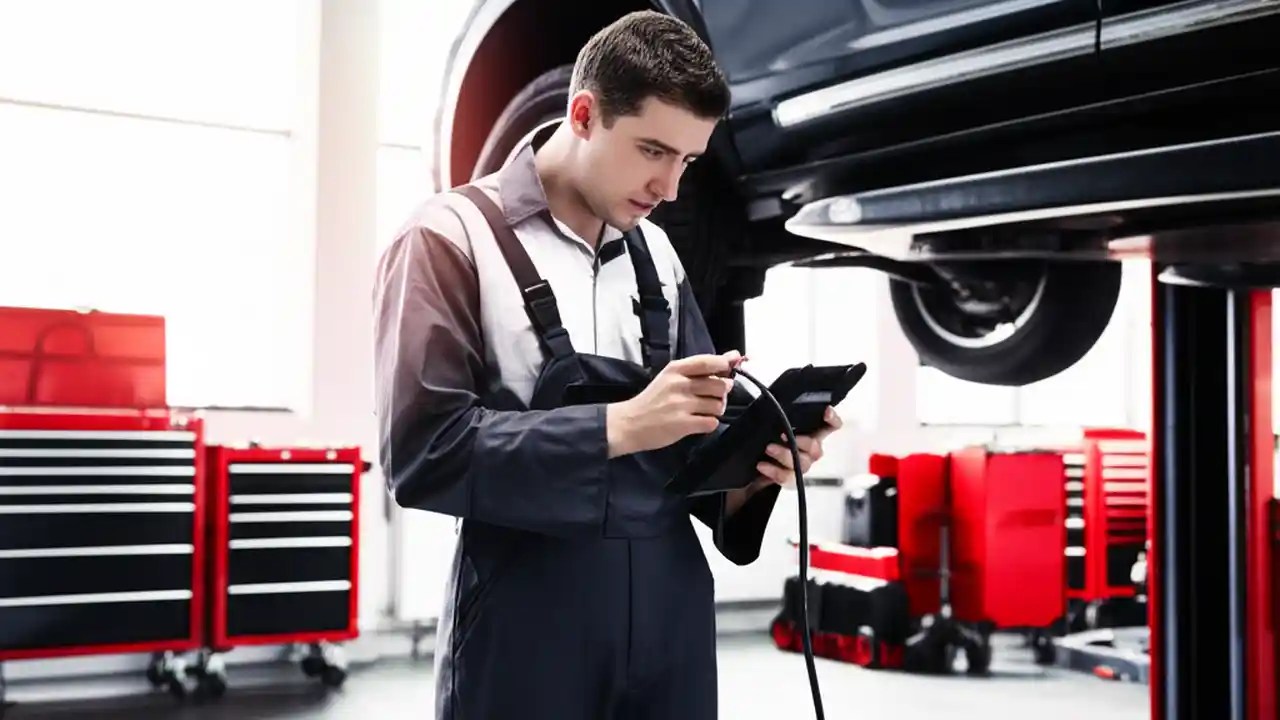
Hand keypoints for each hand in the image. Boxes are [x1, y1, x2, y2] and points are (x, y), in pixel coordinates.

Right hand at [606, 350, 743, 456]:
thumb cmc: (652, 399)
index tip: (730, 368)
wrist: (630, 423)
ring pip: (718, 405)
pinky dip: (709, 423)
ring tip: (704, 411)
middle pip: (719, 385)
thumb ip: (699, 369)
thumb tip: (733, 356)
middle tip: (712, 396)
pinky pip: (711, 422)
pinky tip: (698, 422)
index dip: (725, 365)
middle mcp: (679, 384)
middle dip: (722, 393)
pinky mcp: (683, 424)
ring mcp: (681, 405)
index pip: (708, 361)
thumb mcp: (670, 377)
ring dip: (716, 409)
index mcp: (676, 369)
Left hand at [752, 405, 842, 488]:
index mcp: (812, 432)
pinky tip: (762, 465)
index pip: (831, 425)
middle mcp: (811, 450)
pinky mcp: (791, 479)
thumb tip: (764, 395)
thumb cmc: (770, 437)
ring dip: (784, 454)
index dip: (832, 418)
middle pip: (816, 447)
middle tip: (782, 434)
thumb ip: (778, 412)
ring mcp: (802, 465)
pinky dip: (773, 471)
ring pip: (801, 462)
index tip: (825, 411)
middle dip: (800, 441)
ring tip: (768, 448)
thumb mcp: (775, 422)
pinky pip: (787, 477)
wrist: (756, 463)